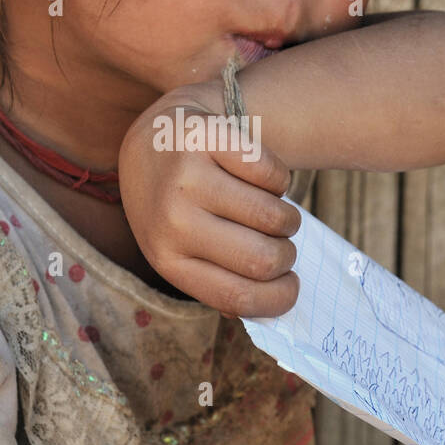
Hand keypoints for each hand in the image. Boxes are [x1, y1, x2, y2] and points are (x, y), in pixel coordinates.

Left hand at [117, 83, 300, 317]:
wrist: (152, 140)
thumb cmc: (176, 206)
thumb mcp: (181, 249)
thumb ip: (219, 281)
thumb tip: (271, 306)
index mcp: (167, 260)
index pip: (238, 297)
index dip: (279, 298)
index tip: (291, 286)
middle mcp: (171, 220)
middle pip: (262, 259)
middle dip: (286, 254)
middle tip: (279, 241)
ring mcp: (185, 176)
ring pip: (273, 215)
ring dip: (286, 216)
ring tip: (270, 210)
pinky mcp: (204, 137)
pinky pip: (272, 173)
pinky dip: (279, 179)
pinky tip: (257, 177)